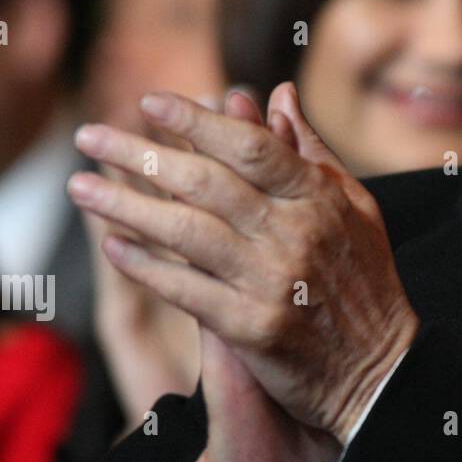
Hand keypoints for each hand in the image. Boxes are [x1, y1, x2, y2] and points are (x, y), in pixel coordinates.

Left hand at [68, 81, 419, 443]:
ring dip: (126, 207)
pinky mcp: (252, 327)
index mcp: (320, 197)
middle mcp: (296, 233)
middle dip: (140, 155)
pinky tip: (113, 247)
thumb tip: (277, 94)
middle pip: (206, 183)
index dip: (197, 121)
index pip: (251, 147)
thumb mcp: (355, 205)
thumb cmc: (365, 279)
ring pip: (186, 233)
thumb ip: (311, 149)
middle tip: (89, 137)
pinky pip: (186, 289)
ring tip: (80, 188)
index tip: (150, 102)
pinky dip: (146, 266)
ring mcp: (273, 281)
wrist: (381, 367)